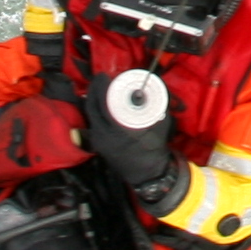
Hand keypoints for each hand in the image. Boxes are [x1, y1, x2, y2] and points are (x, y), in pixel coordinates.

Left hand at [84, 66, 185, 211]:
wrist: (148, 173)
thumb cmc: (154, 149)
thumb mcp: (160, 124)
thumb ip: (157, 104)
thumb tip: (155, 86)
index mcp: (117, 131)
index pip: (102, 105)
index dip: (100, 88)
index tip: (103, 76)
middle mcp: (103, 136)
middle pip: (92, 108)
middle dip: (94, 90)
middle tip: (101, 78)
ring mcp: (98, 141)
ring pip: (91, 115)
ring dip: (93, 99)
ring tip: (100, 88)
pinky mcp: (98, 144)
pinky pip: (93, 122)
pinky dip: (96, 110)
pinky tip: (101, 103)